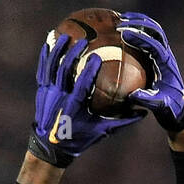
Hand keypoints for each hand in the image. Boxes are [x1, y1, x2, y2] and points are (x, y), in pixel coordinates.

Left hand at [29, 30, 143, 166]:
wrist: (51, 147)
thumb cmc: (79, 139)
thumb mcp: (101, 131)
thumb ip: (121, 122)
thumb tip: (142, 113)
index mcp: (73, 107)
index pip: (81, 85)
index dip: (88, 70)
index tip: (97, 57)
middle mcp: (59, 98)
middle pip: (64, 71)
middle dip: (73, 54)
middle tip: (83, 41)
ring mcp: (47, 94)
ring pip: (51, 68)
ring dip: (57, 50)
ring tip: (66, 36)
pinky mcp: (41, 91)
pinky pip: (42, 69)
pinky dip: (45, 55)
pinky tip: (50, 41)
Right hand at [116, 13, 183, 133]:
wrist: (177, 109)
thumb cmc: (170, 108)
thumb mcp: (160, 106)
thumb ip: (148, 100)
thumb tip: (133, 95)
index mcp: (167, 64)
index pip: (154, 44)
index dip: (140, 38)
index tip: (124, 34)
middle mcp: (166, 55)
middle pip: (155, 31)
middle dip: (138, 24)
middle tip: (121, 23)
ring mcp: (163, 54)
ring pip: (153, 31)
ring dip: (139, 23)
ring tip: (121, 20)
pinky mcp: (158, 57)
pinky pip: (149, 39)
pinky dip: (138, 31)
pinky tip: (124, 31)